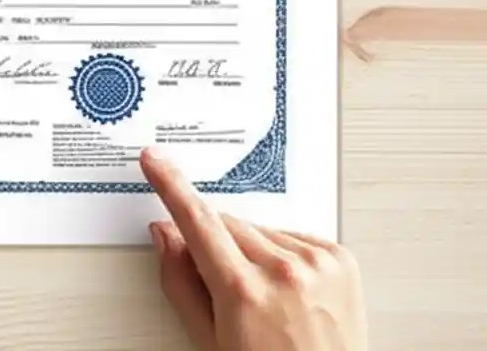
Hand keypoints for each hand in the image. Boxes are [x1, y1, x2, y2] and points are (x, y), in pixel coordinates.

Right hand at [141, 148, 366, 350]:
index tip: (156, 162)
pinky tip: (286, 288)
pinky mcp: (339, 258)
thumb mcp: (208, 338)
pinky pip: (292, 236)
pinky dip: (282, 254)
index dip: (171, 186)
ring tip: (265, 296)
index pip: (197, 222)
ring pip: (258, 230)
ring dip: (251, 250)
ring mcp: (317, 262)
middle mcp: (283, 271)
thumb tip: (166, 234)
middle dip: (214, 242)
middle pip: (226, 224)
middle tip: (223, 284)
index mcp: (243, 292)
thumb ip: (180, 281)